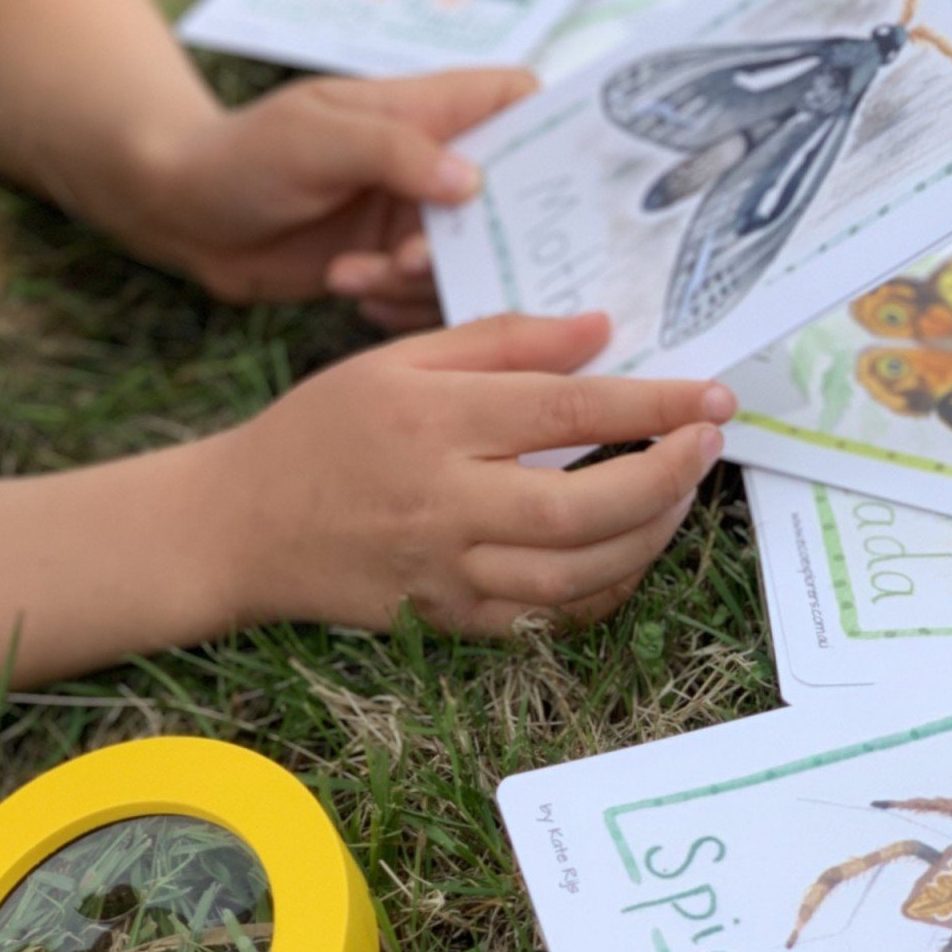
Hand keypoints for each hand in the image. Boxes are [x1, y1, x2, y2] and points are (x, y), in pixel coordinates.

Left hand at [139, 68, 535, 325]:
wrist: (179, 211)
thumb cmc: (242, 153)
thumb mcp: (316, 137)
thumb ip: (396, 152)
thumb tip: (474, 183)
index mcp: (428, 109)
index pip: (519, 100)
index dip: (553, 131)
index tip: (556, 182)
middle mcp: (433, 165)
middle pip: (508, 201)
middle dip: (478, 241)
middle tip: (415, 257)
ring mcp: (413, 219)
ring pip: (466, 261)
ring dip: (416, 280)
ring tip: (354, 272)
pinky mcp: (388, 266)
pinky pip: (425, 299)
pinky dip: (394, 305)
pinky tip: (345, 289)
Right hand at [210, 311, 735, 636]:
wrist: (241, 526)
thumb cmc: (321, 429)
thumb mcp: (397, 358)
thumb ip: (502, 341)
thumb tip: (599, 331)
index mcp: (432, 420)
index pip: (566, 410)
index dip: (652, 404)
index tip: (710, 394)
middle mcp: (443, 503)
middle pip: (586, 506)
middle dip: (668, 477)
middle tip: (710, 443)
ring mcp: (446, 573)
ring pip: (577, 575)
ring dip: (650, 535)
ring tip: (680, 491)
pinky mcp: (446, 620)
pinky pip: (547, 620)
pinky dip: (604, 590)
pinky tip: (630, 550)